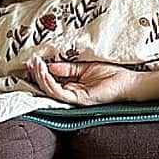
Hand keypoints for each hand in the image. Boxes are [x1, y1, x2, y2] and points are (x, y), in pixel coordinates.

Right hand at [26, 56, 142, 105]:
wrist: (128, 82)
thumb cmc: (111, 74)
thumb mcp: (85, 66)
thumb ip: (68, 67)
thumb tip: (50, 64)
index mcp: (72, 87)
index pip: (51, 81)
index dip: (40, 71)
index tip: (33, 59)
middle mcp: (71, 94)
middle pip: (47, 87)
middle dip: (37, 73)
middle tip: (30, 60)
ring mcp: (74, 98)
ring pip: (50, 90)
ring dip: (41, 76)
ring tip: (36, 63)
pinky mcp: (79, 99)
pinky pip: (59, 92)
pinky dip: (50, 81)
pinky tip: (45, 70)